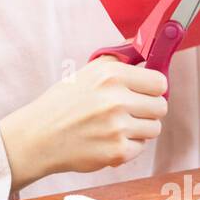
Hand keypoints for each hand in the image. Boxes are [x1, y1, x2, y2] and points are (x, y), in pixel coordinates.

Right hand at [0, 58, 167, 193]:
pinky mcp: (117, 151)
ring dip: (139, 129)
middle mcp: (116, 99)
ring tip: (116, 127)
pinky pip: (140, 148)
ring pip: (154, 128)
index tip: (144, 93)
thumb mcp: (87, 72)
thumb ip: (118, 61)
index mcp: (111, 75)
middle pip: (161, 106)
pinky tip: (107, 140)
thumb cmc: (62, 104)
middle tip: (128, 112)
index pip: (159, 82)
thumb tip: (143, 48)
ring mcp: (117, 127)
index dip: (153, 88)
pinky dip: (127, 146)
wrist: (38, 137)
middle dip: (148, 110)